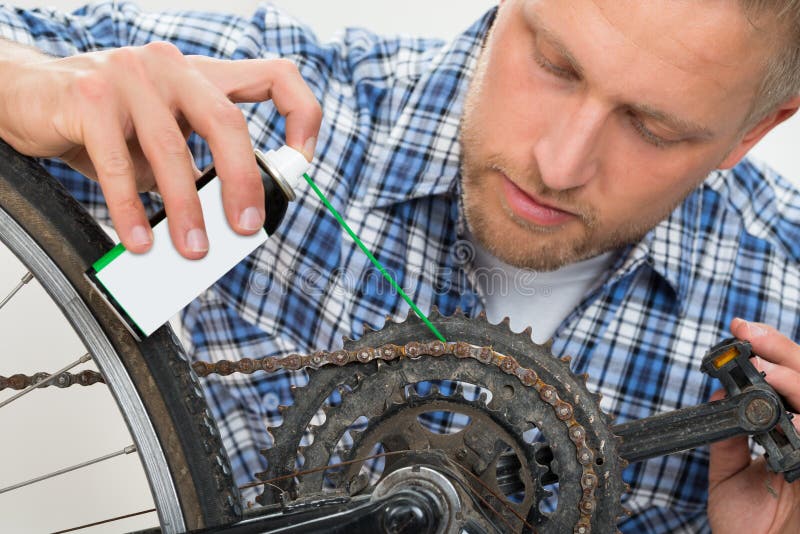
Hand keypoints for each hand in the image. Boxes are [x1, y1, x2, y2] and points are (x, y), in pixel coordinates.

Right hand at [0, 42, 321, 257]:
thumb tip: (227, 222)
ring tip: (192, 249)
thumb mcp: (162, 141)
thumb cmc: (106, 123)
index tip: (302, 162)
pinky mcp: (89, 94)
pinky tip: (138, 240)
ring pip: (172, 149)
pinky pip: (119, 163)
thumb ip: (198, 166)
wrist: (27, 97)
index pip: (274, 77)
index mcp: (202, 75)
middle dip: (243, 181)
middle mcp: (172, 67)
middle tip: (246, 226)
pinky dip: (131, 210)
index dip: (300, 117)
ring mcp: (130, 74)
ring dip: (187, 209)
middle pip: (226, 122)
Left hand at [707, 318, 799, 532]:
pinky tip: (792, 421)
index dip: (771, 351)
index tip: (742, 329)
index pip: (788, 381)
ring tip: (767, 374)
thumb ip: (727, 439)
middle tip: (751, 337)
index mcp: (790, 432)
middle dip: (783, 353)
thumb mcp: (731, 477)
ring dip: (796, 383)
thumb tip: (718, 399)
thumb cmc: (750, 527)